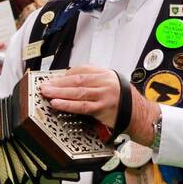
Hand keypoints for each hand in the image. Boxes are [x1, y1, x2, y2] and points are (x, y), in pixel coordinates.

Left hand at [40, 65, 160, 144]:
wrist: (137, 112)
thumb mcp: (109, 83)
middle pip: (77, 80)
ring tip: (47, 93)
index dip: (64, 75)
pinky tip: (57, 104)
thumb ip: (92, 80)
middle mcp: (105, 82)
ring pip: (78, 92)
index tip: (52, 79)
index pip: (81, 71)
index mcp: (105, 73)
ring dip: (59, 92)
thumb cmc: (121, 99)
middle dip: (58, 83)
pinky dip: (68, 105)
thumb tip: (67, 81)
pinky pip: (82, 106)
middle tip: (44, 85)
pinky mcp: (102, 108)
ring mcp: (104, 95)